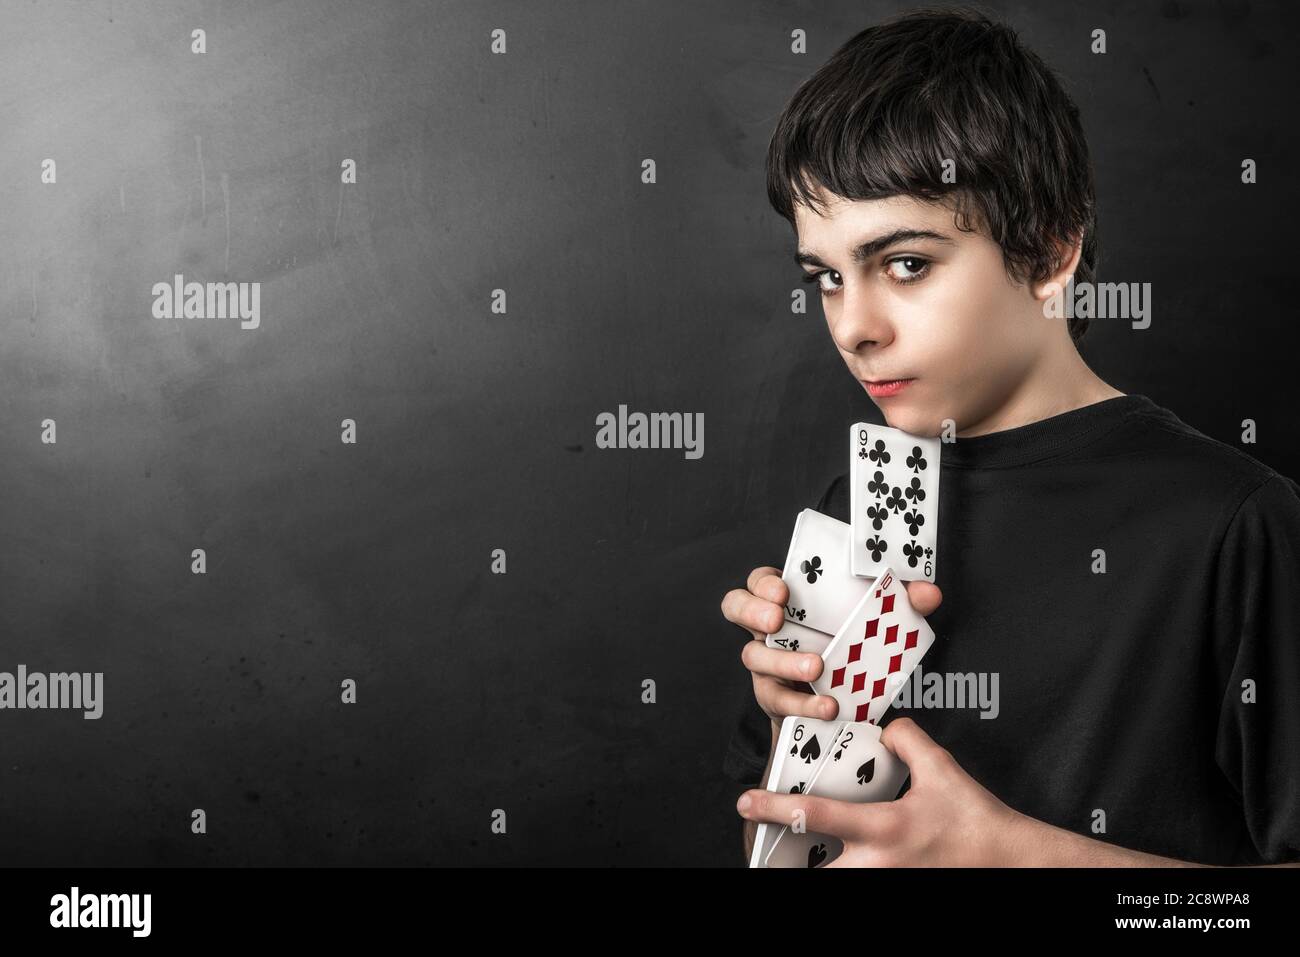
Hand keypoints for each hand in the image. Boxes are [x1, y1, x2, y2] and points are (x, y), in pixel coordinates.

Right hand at [721, 566, 941, 726]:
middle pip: (737, 607)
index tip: (784, 591)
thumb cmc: (855, 643)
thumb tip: (928, 593)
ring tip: (817, 668)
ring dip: (784, 662)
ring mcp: (767, 664)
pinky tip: (828, 707)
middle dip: (753, 610)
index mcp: (786, 598)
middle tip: (776, 618)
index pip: (759, 580)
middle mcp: (768, 628)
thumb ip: (901, 600)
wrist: (846, 703)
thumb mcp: (878, 617)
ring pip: (755, 657)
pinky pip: (780, 701)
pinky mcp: (777, 700)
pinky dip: (804, 704)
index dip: (764, 583)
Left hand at [735, 716, 1027, 865]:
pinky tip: (828, 860)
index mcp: (885, 828)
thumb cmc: (974, 819)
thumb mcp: (941, 768)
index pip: (816, 816)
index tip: (745, 801)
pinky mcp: (895, 892)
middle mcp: (878, 865)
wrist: (1009, 861)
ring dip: (810, 870)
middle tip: (757, 846)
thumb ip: (906, 740)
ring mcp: (886, 885)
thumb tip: (881, 729)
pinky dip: (840, 872)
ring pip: (832, 884)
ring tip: (788, 856)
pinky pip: (857, 885)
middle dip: (780, 861)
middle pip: (811, 872)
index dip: (775, 807)